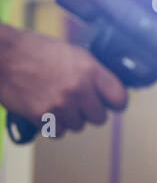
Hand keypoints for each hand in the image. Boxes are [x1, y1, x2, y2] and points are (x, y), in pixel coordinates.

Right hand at [0, 24, 127, 134]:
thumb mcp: (72, 53)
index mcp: (90, 70)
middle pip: (99, 118)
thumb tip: (106, 91)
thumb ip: (92, 73)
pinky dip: (51, 126)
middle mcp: (79, 89)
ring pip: (77, 126)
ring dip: (68, 119)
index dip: (114, 104)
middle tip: (75, 103)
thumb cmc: (34, 50)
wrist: (1, 54)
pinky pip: (57, 132)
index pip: (119, 99)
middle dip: (88, 113)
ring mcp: (60, 104)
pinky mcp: (42, 116)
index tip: (109, 104)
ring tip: (54, 103)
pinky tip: (44, 111)